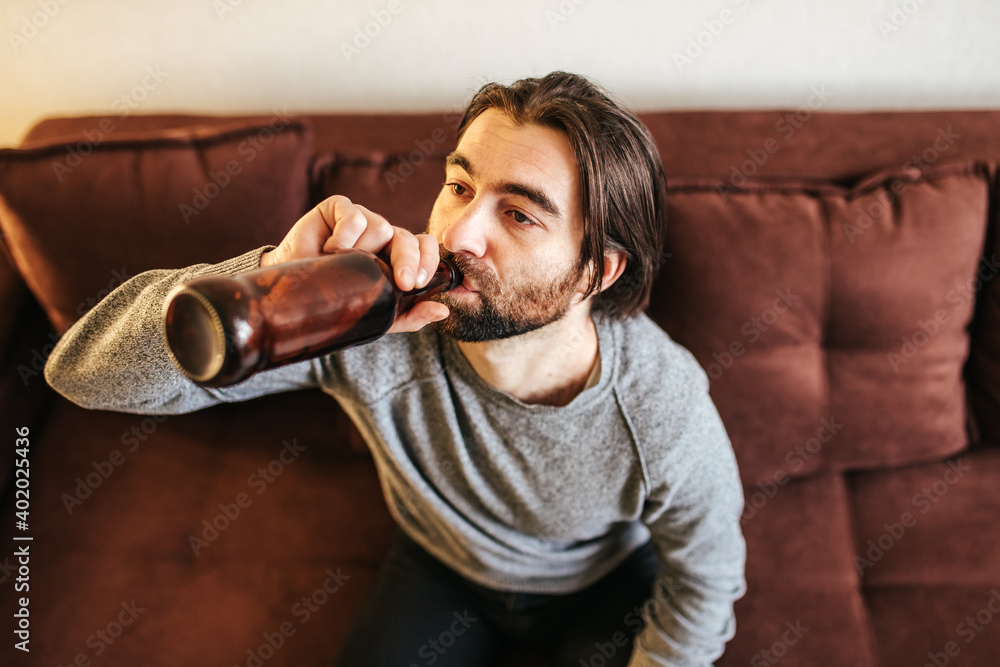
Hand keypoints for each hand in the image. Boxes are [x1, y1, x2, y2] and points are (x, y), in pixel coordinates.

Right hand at [260, 195, 448, 333]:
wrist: (290, 291)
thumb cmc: (336, 298)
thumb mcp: (377, 313)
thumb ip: (410, 314)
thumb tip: (444, 311)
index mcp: (397, 255)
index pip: (424, 247)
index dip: (427, 261)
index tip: (417, 284)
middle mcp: (383, 235)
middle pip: (408, 237)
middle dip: (409, 261)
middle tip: (401, 283)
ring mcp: (363, 219)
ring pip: (381, 227)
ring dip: (364, 252)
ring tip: (343, 266)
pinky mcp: (339, 208)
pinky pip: (354, 216)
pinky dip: (345, 235)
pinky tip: (330, 251)